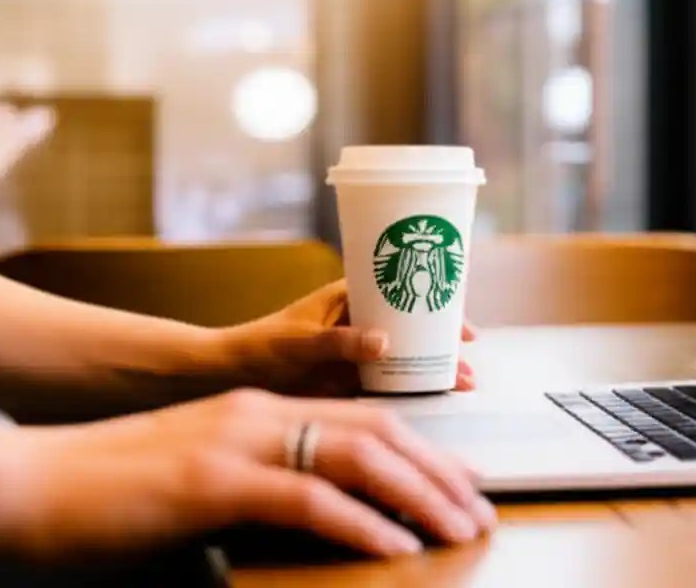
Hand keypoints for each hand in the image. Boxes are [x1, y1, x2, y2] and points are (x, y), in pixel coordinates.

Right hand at [0, 389, 495, 559]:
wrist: (31, 481)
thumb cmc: (113, 488)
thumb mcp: (203, 477)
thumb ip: (262, 484)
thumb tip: (321, 516)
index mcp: (261, 408)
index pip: (365, 418)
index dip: (423, 449)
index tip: (461, 481)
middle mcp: (260, 413)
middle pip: (379, 430)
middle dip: (439, 470)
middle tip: (479, 508)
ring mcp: (238, 440)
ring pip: (359, 456)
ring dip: (420, 495)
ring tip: (458, 528)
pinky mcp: (213, 480)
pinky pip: (309, 498)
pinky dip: (363, 523)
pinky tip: (396, 545)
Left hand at [218, 281, 477, 395]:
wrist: (225, 378)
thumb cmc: (258, 347)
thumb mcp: (301, 341)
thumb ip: (341, 342)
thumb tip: (385, 343)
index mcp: (350, 298)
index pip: (404, 295)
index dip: (439, 308)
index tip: (463, 328)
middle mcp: (359, 323)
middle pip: (414, 329)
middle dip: (445, 345)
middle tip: (470, 365)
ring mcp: (357, 353)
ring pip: (407, 357)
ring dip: (434, 369)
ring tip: (463, 386)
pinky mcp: (349, 381)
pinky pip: (390, 383)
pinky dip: (413, 388)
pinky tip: (433, 399)